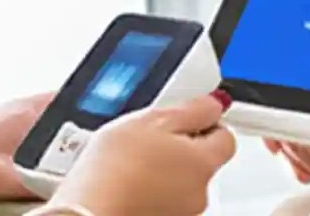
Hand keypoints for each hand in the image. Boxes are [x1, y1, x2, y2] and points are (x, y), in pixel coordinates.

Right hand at [47, 93, 237, 215]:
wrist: (86, 213)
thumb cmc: (115, 170)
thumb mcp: (152, 119)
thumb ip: (191, 109)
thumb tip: (213, 104)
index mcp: (204, 163)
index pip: (224, 136)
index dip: (203, 122)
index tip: (184, 116)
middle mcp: (199, 193)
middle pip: (200, 160)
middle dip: (177, 147)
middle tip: (147, 137)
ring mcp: (180, 212)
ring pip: (177, 181)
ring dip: (159, 170)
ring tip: (128, 161)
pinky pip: (159, 200)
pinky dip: (146, 190)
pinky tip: (123, 182)